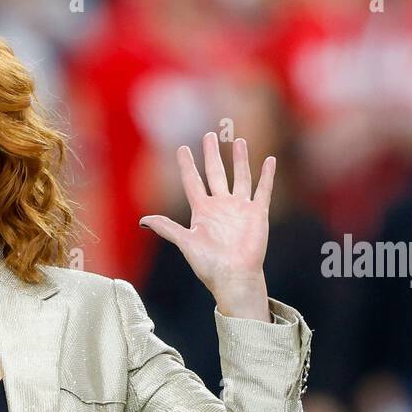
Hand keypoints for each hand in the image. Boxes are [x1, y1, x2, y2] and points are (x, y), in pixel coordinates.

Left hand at [140, 133, 273, 319]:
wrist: (234, 277)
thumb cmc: (209, 264)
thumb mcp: (185, 242)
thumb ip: (167, 228)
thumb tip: (142, 221)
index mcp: (202, 211)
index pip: (192, 181)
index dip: (187, 165)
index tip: (182, 148)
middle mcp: (220, 206)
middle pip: (215, 173)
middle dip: (211, 154)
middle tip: (209, 135)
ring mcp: (240, 208)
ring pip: (240, 176)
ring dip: (239, 159)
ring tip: (237, 140)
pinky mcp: (258, 213)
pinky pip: (263, 190)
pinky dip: (267, 175)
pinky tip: (269, 160)